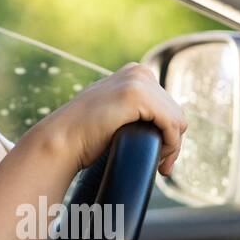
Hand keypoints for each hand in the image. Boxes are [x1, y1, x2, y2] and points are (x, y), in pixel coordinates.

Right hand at [22, 62, 187, 177]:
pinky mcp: (137, 95)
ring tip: (158, 164)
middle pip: (176, 112)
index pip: (168, 106)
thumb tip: (158, 120)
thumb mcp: (113, 112)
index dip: (169, 134)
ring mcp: (137, 80)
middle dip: (172, 142)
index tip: (161, 159)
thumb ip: (132, 108)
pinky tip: (157, 158)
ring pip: (178, 120)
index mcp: (135, 72)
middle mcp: (138, 71)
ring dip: (172, 146)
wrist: (61, 140)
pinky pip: (171, 124)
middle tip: (162, 167)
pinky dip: (170, 144)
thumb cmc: (84, 135)